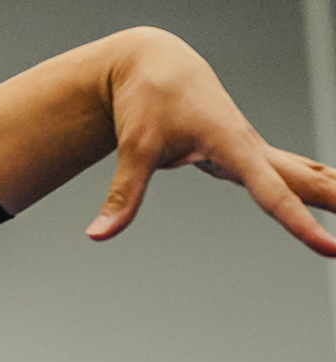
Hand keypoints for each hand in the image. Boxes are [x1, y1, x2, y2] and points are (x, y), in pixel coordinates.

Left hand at [0, 27, 335, 255]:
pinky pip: (286, 173)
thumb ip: (123, 195)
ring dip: (333, 192)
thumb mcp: (134, 148)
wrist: (154, 62)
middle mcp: (250, 147)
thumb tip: (98, 234)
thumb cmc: (147, 99)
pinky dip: (312, 184)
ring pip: (304, 172)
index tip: (329, 248)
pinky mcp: (242, 153)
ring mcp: (250, 150)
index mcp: (233, 145)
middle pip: (306, 180)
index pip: (273, 194)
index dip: (300, 223)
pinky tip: (330, 195)